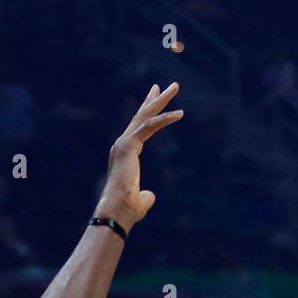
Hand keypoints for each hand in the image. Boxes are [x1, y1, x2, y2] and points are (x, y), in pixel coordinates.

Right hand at [98, 83, 183, 227]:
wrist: (117, 211)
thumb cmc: (127, 210)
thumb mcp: (141, 200)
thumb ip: (146, 195)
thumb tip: (150, 196)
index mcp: (125, 154)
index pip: (139, 128)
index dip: (150, 113)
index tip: (156, 97)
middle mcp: (122, 144)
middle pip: (142, 116)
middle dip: (156, 99)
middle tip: (171, 85)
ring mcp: (124, 143)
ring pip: (146, 116)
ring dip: (161, 100)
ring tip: (175, 86)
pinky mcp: (129, 145)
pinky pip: (150, 127)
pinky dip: (165, 119)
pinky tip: (180, 113)